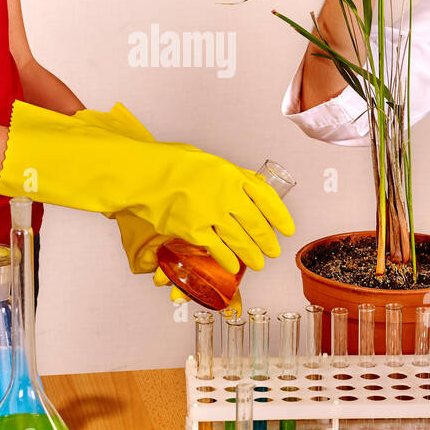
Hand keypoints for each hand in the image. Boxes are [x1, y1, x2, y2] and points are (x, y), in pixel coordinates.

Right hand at [72, 104, 276, 299]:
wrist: (142, 174)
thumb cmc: (170, 164)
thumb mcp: (208, 161)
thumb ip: (230, 176)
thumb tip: (249, 187)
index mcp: (232, 174)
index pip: (266, 198)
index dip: (280, 216)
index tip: (287, 229)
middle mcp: (226, 194)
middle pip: (256, 224)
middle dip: (267, 241)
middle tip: (274, 251)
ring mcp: (210, 214)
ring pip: (240, 240)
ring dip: (252, 255)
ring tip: (259, 263)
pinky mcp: (193, 230)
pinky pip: (217, 250)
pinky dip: (228, 261)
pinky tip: (234, 268)